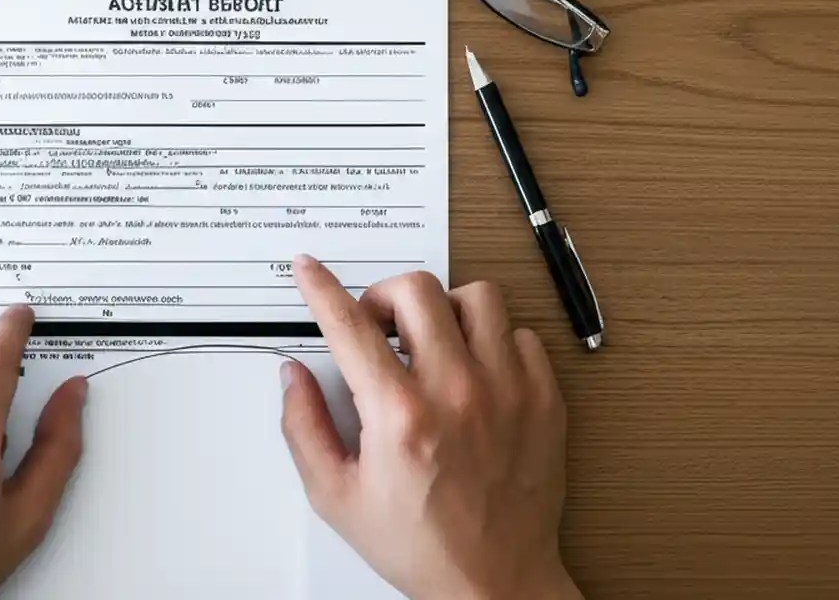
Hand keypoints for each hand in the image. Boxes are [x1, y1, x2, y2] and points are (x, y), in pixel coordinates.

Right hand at [281, 257, 580, 599]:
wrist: (495, 581)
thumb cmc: (420, 545)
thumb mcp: (336, 496)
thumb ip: (303, 428)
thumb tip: (294, 377)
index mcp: (399, 416)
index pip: (349, 325)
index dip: (321, 288)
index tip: (311, 271)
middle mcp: (457, 392)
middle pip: (416, 289)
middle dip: (383, 295)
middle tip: (377, 326)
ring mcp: (508, 391)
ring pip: (477, 297)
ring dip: (444, 309)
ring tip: (432, 341)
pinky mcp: (544, 400)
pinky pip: (521, 334)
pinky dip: (494, 341)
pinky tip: (476, 370)